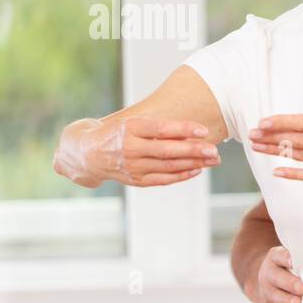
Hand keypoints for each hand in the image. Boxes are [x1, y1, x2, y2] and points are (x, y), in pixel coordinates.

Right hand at [54, 117, 218, 187]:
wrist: (87, 153)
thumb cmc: (117, 133)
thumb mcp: (131, 123)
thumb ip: (156, 128)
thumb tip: (191, 130)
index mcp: (130, 129)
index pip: (161, 129)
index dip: (183, 129)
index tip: (204, 130)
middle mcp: (130, 148)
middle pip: (168, 151)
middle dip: (194, 151)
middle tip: (214, 150)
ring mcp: (133, 166)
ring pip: (168, 166)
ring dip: (194, 164)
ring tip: (213, 159)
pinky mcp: (135, 180)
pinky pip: (163, 179)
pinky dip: (181, 175)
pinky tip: (197, 170)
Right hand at [251, 245, 302, 302]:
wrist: (261, 274)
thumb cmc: (286, 265)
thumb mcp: (290, 255)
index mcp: (275, 258)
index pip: (279, 256)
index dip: (286, 258)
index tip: (294, 262)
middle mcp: (269, 273)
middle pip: (276, 277)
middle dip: (289, 283)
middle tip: (302, 288)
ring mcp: (266, 289)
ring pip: (273, 295)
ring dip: (285, 300)